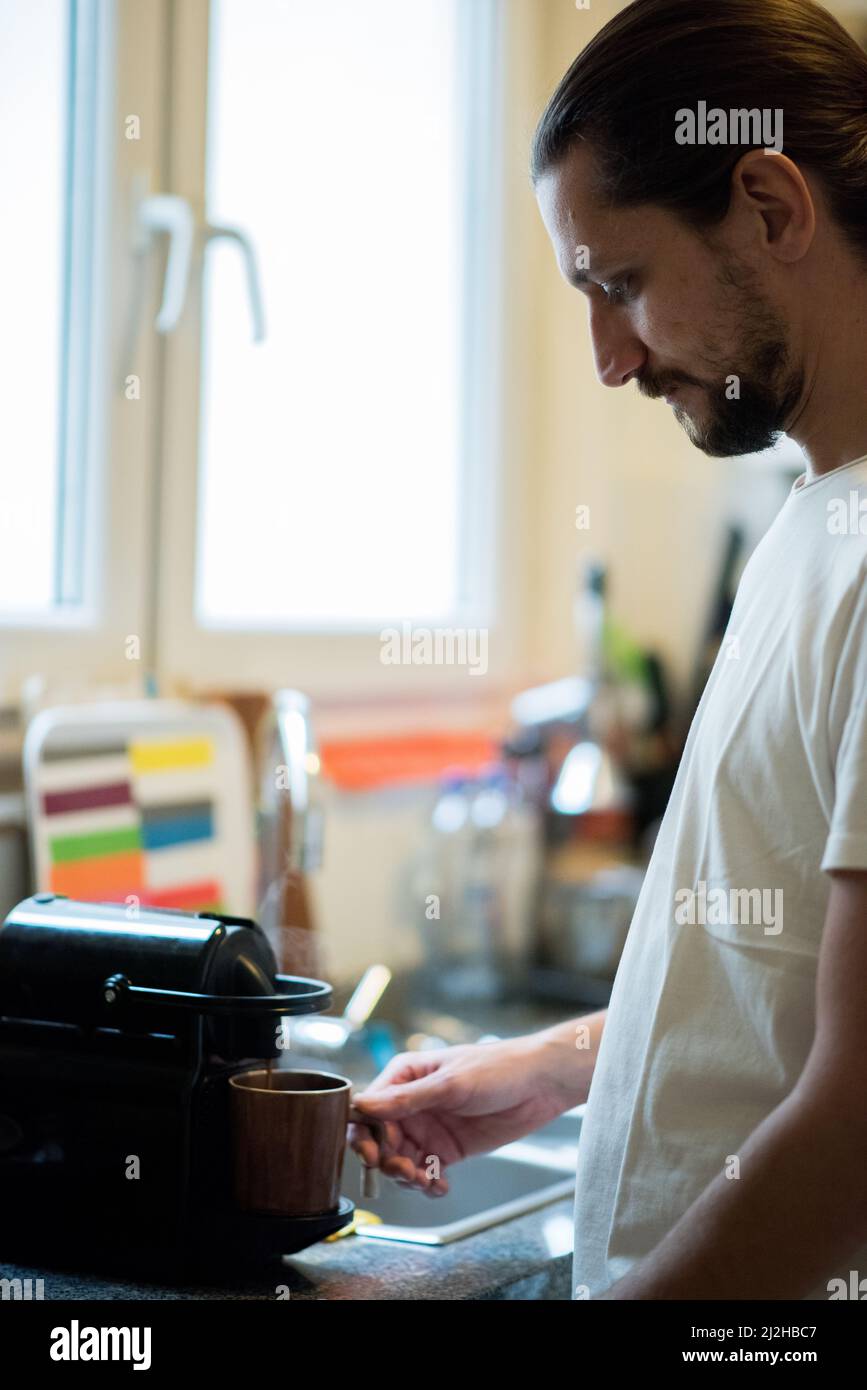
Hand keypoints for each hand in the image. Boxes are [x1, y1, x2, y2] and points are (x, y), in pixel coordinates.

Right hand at [347, 1033, 574, 1196]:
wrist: (539, 1084)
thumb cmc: (496, 1068)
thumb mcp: (449, 1084)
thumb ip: (407, 1098)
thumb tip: (365, 1105)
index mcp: (405, 1077)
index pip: (369, 1107)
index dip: (364, 1132)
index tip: (371, 1153)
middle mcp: (412, 1104)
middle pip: (381, 1140)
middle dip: (386, 1160)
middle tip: (403, 1171)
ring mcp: (429, 1128)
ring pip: (401, 1161)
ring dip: (407, 1176)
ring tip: (424, 1180)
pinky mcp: (447, 1149)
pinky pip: (426, 1172)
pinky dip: (427, 1184)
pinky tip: (439, 1186)